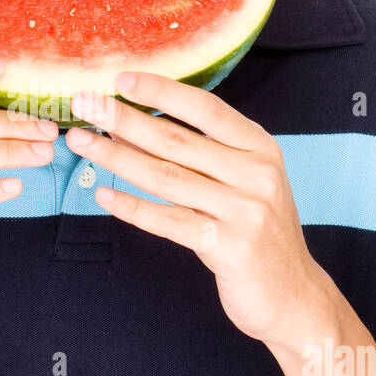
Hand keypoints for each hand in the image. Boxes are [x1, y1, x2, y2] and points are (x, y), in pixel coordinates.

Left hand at [64, 71, 330, 348]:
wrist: (294, 296)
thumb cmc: (259, 233)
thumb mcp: (246, 182)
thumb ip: (205, 154)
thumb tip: (136, 123)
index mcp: (260, 149)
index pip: (206, 108)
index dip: (162, 91)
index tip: (121, 78)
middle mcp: (256, 174)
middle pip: (177, 139)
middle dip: (123, 119)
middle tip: (83, 104)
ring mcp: (245, 211)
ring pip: (166, 177)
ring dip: (116, 157)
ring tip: (81, 142)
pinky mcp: (229, 246)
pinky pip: (168, 221)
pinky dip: (132, 207)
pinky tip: (103, 194)